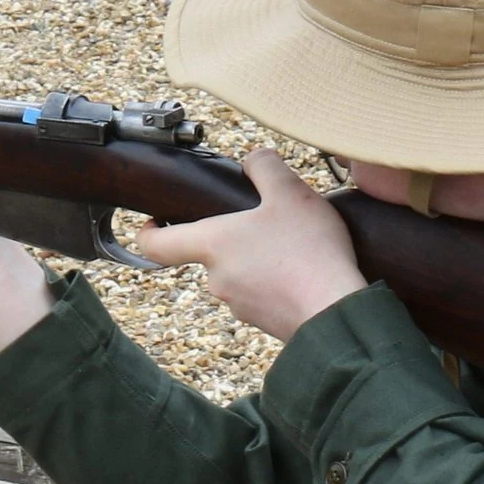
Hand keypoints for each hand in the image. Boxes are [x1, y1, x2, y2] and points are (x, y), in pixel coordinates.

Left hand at [138, 149, 367, 342]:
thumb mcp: (290, 192)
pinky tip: (307, 271)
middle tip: (267, 222)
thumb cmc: (307, 252)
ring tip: (296, 248)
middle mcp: (217, 279)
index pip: (155, 245)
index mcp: (211, 245)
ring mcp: (240, 306)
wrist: (335, 312)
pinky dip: (278, 283)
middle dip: (235, 237)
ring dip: (259, 261)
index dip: (147, 232)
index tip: (154, 222)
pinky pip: (264, 296)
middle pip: (211, 254)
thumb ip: (266, 167)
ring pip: (240, 275)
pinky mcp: (266, 323)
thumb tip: (254, 160)